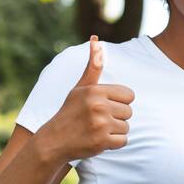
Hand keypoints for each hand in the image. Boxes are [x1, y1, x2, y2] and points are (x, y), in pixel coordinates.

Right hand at [41, 35, 135, 161]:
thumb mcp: (80, 87)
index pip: (129, 95)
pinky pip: (123, 141)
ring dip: (115, 131)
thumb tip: (96, 39)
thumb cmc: (70, 111)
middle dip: (117, 117)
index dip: (119, 102)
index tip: (104, 106)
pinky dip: (114, 143)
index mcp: (96, 91)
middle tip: (98, 120)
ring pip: (126, 127)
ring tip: (97, 129)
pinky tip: (99, 140)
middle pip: (129, 112)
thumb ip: (93, 66)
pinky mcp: (102, 141)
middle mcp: (99, 105)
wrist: (54, 140)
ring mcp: (100, 124)